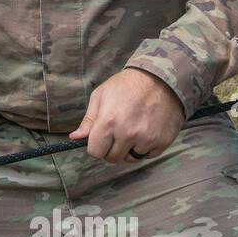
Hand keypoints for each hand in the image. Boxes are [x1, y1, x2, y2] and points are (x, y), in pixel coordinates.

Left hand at [69, 68, 184, 163]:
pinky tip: (146, 130)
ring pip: (131, 158)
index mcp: (108, 123)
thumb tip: (74, 138)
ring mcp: (146, 139)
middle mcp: (127, 134)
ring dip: (129, 149)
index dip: (96, 146)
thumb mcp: (101, 96)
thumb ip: (88, 120)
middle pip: (112, 158)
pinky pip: (148, 156)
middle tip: (118, 132)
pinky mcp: (162, 142)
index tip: (101, 138)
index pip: (95, 152)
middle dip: (112, 148)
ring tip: (133, 129)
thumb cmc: (126, 85)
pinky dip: (145, 147)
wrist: (161, 78)